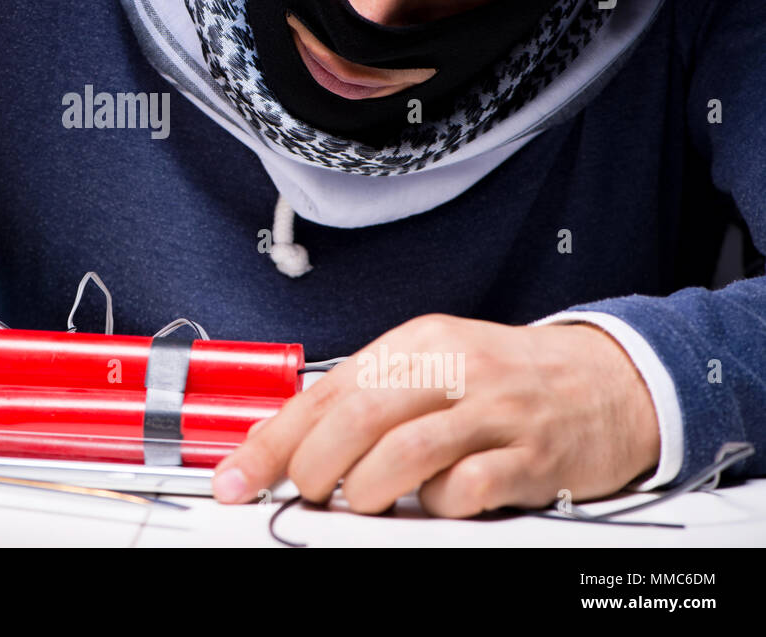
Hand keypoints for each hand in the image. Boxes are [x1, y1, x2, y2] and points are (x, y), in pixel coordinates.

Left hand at [211, 314, 660, 515]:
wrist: (608, 381)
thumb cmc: (505, 379)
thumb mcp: (433, 365)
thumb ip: (369, 396)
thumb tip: (290, 441)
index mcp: (417, 343)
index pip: (326, 391)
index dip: (273, 440)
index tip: (237, 477)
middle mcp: (454, 369)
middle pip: (358, 418)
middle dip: (315, 467)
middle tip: (308, 491)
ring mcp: (495, 412)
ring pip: (404, 453)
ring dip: (367, 488)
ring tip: (362, 499)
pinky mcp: (532, 457)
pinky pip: (467, 488)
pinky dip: (437, 503)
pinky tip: (435, 500)